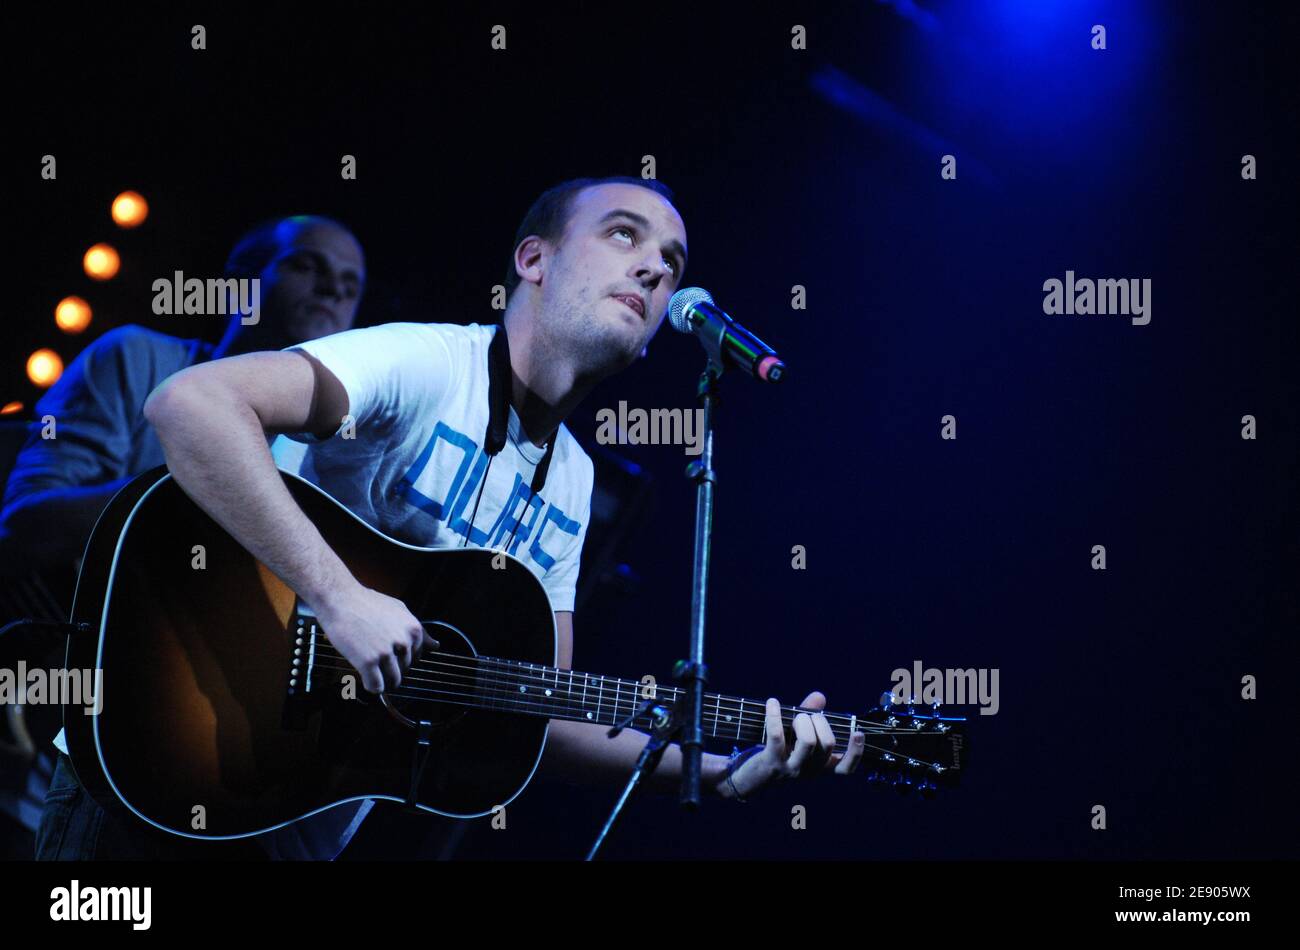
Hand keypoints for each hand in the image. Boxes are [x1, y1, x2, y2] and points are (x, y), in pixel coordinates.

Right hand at [313, 583, 433, 693]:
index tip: (391, 657)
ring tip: (373, 673)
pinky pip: (376, 686)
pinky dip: (372, 687)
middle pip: (404, 670)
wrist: (340, 599)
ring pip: (392, 681)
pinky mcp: (368, 662)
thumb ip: (418, 630)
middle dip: (392, 670)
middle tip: (378, 662)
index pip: (416, 658)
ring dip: (384, 682)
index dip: (402, 659)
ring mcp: (386, 653)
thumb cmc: (367, 603)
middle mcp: (404, 642)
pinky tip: (366, 679)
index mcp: (414, 630)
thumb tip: (435, 646)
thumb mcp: (400, 610)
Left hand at [718, 691, 863, 799]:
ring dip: (802, 721)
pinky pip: (777, 736)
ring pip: (808, 742)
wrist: (745, 779)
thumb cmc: (774, 753)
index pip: (844, 769)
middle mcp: (807, 772)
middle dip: (820, 722)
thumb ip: (809, 717)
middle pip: (827, 745)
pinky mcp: (771, 763)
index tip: (859, 732)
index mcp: (818, 768)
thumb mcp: (794, 736)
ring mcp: (790, 769)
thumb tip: (820, 697)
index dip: (856, 753)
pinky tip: (772, 703)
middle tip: (806, 716)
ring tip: (793, 716)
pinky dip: (775, 715)